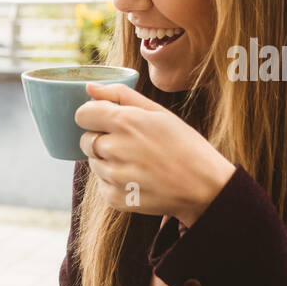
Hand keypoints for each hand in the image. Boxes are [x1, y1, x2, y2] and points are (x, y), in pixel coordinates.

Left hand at [75, 82, 235, 225]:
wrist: (204, 187)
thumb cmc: (184, 145)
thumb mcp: (159, 112)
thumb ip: (120, 95)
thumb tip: (89, 87)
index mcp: (125, 122)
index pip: (82, 115)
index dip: (93, 117)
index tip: (106, 121)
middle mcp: (115, 149)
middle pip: (86, 140)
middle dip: (102, 140)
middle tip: (131, 145)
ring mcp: (113, 176)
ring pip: (93, 163)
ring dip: (108, 162)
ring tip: (138, 163)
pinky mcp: (115, 198)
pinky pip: (102, 185)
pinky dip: (114, 182)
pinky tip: (138, 180)